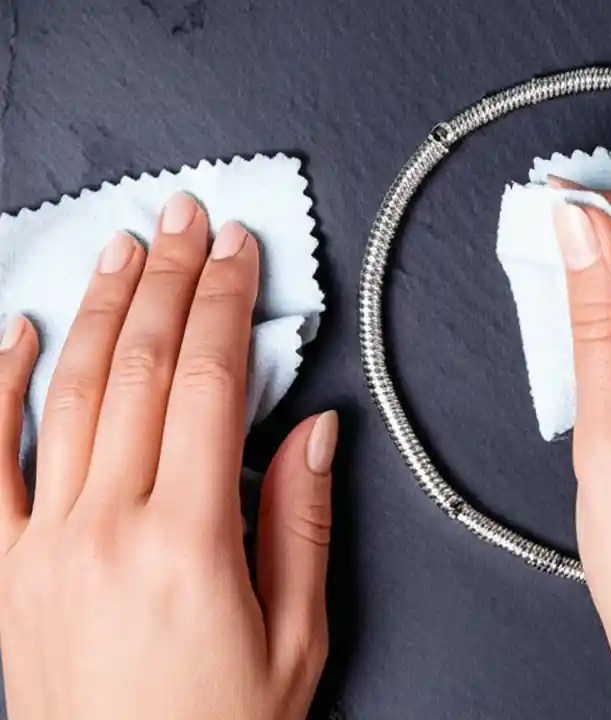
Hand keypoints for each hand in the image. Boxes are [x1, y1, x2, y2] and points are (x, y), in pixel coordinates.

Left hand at [0, 193, 334, 719]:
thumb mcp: (296, 638)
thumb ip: (301, 526)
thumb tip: (311, 434)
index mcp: (189, 543)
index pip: (206, 386)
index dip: (226, 305)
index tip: (239, 252)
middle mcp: (107, 529)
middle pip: (137, 370)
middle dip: (169, 281)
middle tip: (187, 220)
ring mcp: (45, 542)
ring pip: (67, 395)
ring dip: (99, 309)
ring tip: (125, 247)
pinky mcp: (6, 565)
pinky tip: (12, 330)